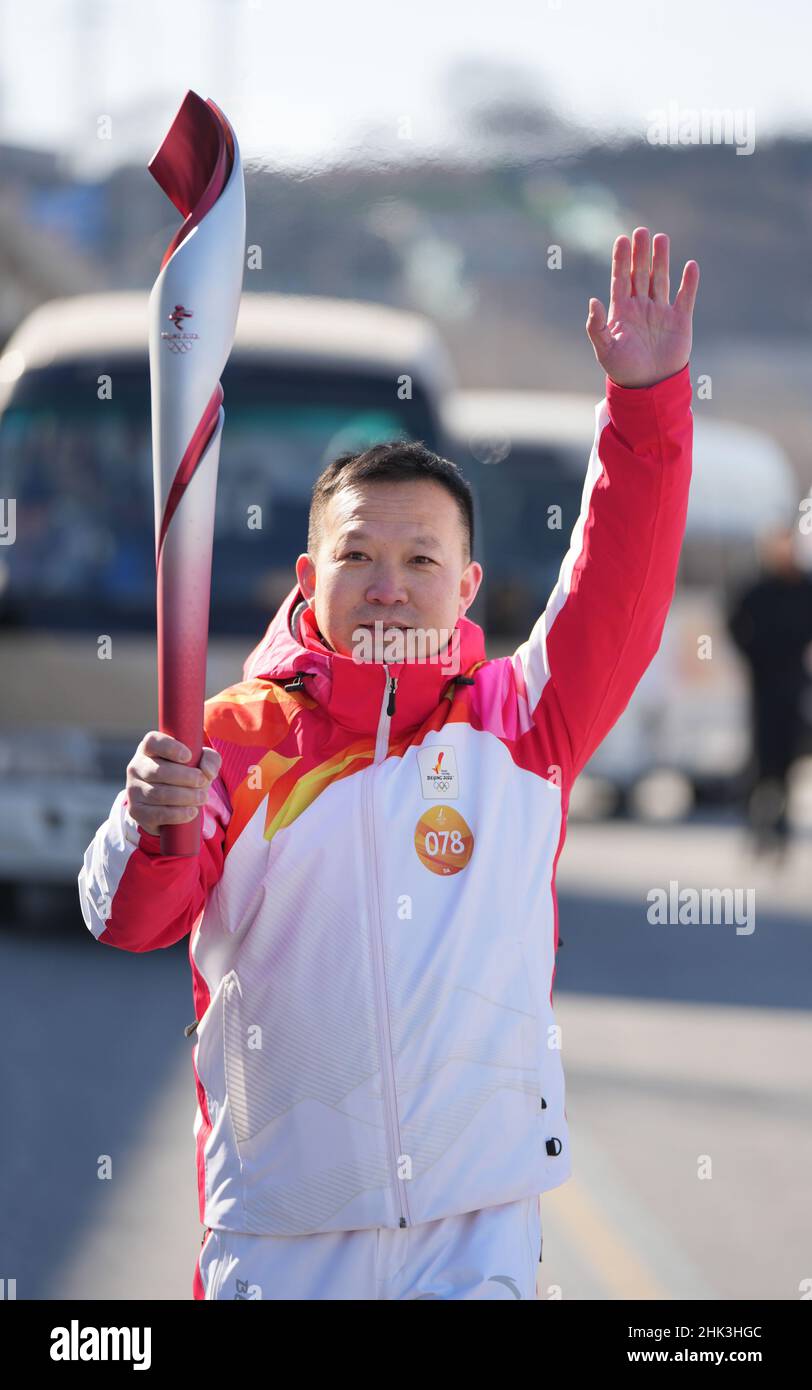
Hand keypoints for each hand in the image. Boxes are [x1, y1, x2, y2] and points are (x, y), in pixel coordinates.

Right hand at [125, 731, 221, 836]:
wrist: (167, 804)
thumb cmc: (185, 774)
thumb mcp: (199, 762)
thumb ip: (209, 759)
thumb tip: (207, 772)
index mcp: (149, 749)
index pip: (153, 741)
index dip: (170, 748)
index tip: (189, 756)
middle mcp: (137, 767)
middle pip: (158, 771)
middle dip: (185, 777)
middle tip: (203, 781)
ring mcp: (133, 790)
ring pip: (158, 793)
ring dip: (185, 797)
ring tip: (202, 797)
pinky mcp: (136, 811)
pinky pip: (156, 813)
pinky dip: (177, 814)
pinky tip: (192, 812)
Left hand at [586, 227, 698, 388]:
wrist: (649, 387)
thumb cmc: (623, 370)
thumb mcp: (604, 349)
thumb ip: (597, 325)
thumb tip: (593, 301)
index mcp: (622, 311)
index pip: (620, 279)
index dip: (620, 260)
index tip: (621, 239)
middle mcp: (641, 307)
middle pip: (640, 273)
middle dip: (640, 253)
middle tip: (641, 231)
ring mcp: (660, 312)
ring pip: (661, 279)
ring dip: (662, 260)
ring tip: (661, 238)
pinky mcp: (680, 320)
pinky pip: (685, 297)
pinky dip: (688, 282)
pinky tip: (690, 265)